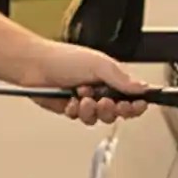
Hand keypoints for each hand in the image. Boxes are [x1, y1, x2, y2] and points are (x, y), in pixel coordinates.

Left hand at [24, 42, 149, 124]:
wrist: (35, 66)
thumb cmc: (63, 58)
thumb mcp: (98, 64)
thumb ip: (121, 78)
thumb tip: (142, 87)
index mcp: (110, 77)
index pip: (132, 95)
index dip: (136, 104)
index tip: (137, 105)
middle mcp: (100, 90)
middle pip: (117, 112)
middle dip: (111, 109)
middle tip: (104, 102)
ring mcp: (86, 101)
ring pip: (99, 118)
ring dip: (91, 110)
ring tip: (83, 97)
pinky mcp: (72, 110)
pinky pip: (81, 119)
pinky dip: (76, 111)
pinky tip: (70, 101)